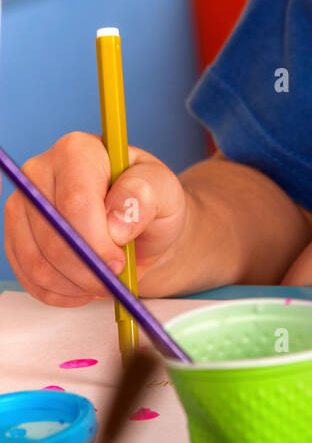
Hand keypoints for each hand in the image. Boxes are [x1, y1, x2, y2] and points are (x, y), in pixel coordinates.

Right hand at [3, 131, 190, 306]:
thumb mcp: (165, 190)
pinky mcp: (16, 237)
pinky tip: (85, 283)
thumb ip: (145, 195)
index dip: (97, 242)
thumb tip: (116, 222)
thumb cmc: (150, 203)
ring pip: (38, 263)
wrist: (138, 226)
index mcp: (77, 150)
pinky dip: (61, 292)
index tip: (119, 262)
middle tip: (115, 278)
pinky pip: (30, 278)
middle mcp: (40, 172)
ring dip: (76, 284)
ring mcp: (23, 206)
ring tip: (104, 278)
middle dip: (89, 270)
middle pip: (53, 237)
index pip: (75, 203)